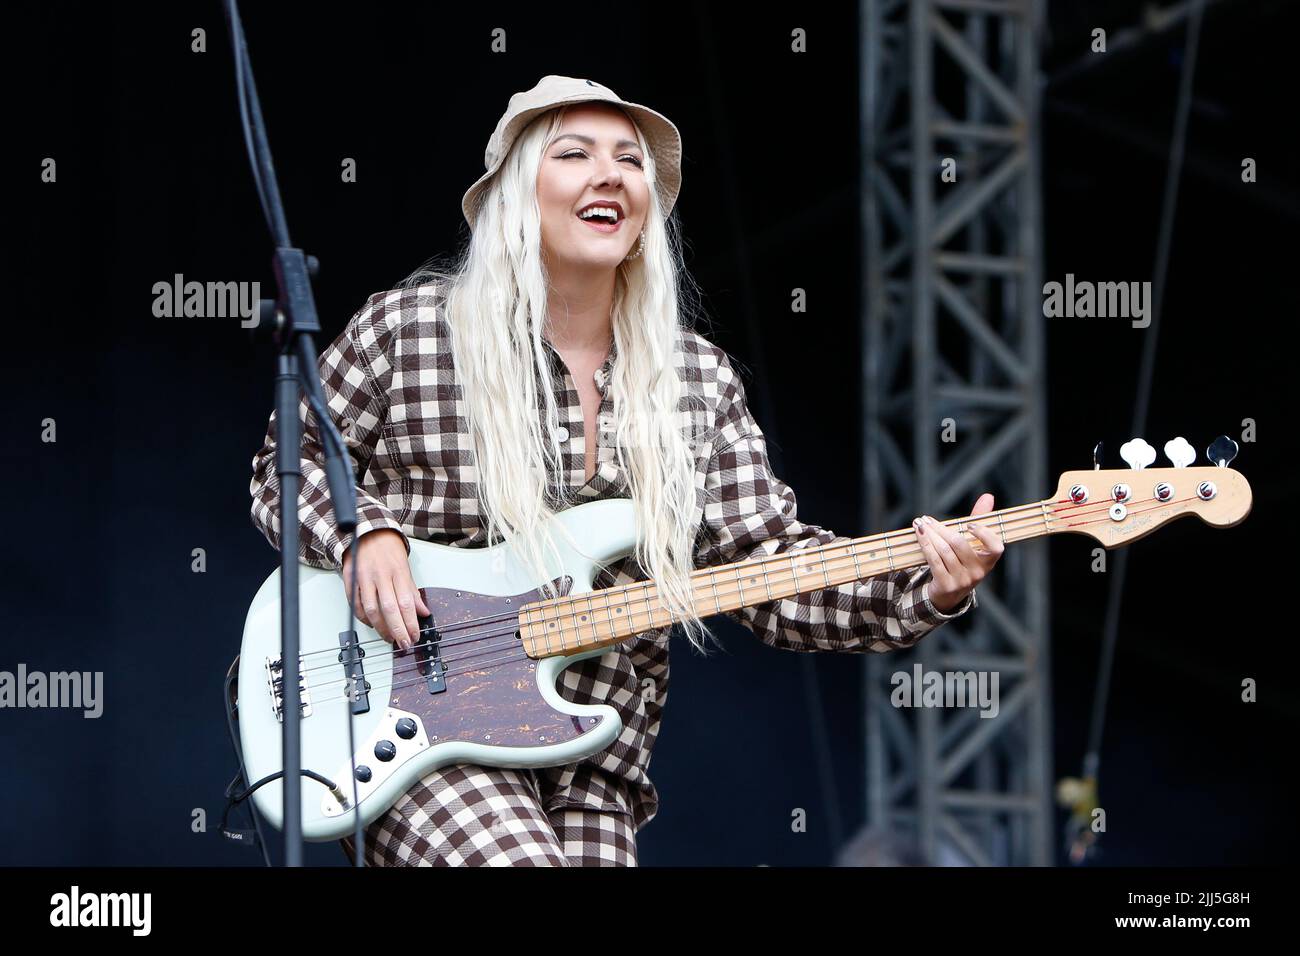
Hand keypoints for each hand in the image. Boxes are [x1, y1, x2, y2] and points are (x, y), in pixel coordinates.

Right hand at [341, 529, 429, 650]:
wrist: (367, 531)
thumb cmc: (388, 549)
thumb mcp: (405, 567)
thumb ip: (412, 591)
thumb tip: (423, 612)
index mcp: (398, 571)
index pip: (406, 602)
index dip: (411, 623)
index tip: (415, 635)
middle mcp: (381, 575)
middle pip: (390, 608)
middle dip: (398, 630)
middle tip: (404, 643)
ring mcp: (364, 578)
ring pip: (371, 610)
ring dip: (381, 628)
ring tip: (389, 637)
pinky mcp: (350, 579)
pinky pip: (356, 605)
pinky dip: (364, 618)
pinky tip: (373, 624)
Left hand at [913, 493, 1003, 612]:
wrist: (948, 594)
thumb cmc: (962, 562)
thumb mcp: (972, 545)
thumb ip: (979, 521)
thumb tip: (988, 496)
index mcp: (988, 561)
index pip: (996, 548)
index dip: (984, 534)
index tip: (969, 524)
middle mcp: (978, 572)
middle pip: (959, 544)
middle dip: (940, 528)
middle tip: (926, 519)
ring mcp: (962, 580)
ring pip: (944, 551)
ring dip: (929, 535)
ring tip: (919, 524)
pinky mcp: (946, 585)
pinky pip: (934, 560)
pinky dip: (925, 544)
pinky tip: (919, 534)